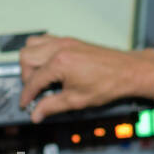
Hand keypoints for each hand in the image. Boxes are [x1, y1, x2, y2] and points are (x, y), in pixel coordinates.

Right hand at [17, 34, 153, 123]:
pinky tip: (48, 65)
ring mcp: (64, 41)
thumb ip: (52, 106)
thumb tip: (36, 113)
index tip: (25, 104)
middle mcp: (59, 48)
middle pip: (26, 58)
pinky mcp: (70, 40)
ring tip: (40, 77)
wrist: (128, 71)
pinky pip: (45, 40)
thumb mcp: (77, 100)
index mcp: (60, 63)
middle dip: (26, 76)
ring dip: (31, 61)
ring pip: (32, 45)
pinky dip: (41, 51)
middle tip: (35, 90)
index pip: (33, 80)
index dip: (26, 95)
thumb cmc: (109, 83)